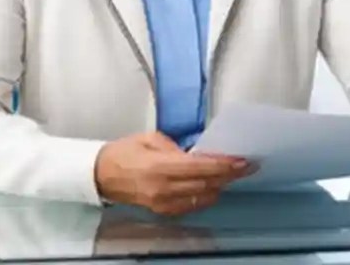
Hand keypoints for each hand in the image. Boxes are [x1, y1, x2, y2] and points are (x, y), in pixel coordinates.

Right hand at [93, 132, 252, 215]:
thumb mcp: (150, 138)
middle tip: (248, 166)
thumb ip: (176, 146)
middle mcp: (164, 188)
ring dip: (220, 185)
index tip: (243, 160)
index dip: (225, 165)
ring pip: (202, 196)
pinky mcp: (162, 211)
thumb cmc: (124, 151)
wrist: (101, 175)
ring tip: (233, 174)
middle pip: (207, 183)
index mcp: (161, 166)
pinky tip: (213, 186)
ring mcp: (164, 203)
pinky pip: (192, 205)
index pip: (202, 168)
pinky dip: (206, 195)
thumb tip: (198, 153)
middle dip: (230, 175)